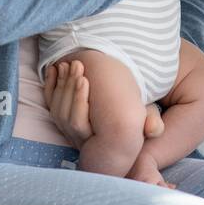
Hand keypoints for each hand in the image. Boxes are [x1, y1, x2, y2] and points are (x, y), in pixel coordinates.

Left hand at [42, 58, 163, 147]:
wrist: (124, 118)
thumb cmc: (136, 116)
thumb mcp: (146, 118)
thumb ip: (151, 123)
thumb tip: (154, 128)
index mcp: (96, 140)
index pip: (79, 124)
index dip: (79, 101)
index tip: (85, 79)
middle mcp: (79, 138)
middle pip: (65, 115)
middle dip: (69, 88)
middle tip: (78, 64)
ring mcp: (68, 129)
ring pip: (56, 109)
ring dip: (61, 84)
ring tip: (70, 64)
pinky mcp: (61, 116)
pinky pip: (49, 103)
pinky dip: (50, 85)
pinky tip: (54, 69)